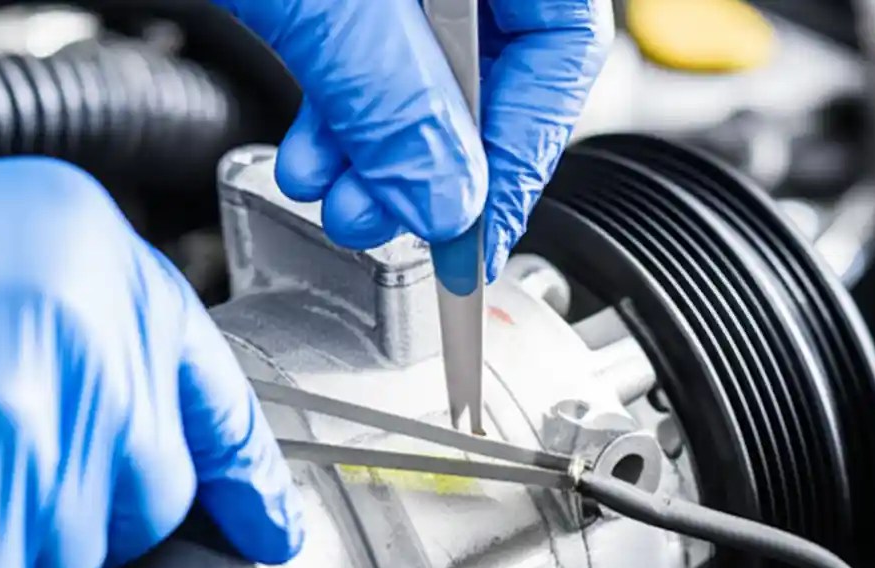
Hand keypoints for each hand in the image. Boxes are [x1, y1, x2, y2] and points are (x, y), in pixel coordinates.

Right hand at [0, 142, 303, 567]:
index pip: (214, 392)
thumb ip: (82, 326)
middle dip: (82, 505)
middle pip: (149, 495)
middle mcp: (85, 344)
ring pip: (71, 556)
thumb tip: (133, 423)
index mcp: (96, 265)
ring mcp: (29, 433)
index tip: (270, 525)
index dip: (247, 472)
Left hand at [220, 0, 612, 281]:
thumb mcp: (325, 3)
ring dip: (381, 149)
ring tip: (336, 197)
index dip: (519, 157)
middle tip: (388, 221)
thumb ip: (391, 98)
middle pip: (500, 69)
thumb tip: (444, 203)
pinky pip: (377, 46)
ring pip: (431, 68)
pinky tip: (312, 152)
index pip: (562, 51)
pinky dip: (346, 109)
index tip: (472, 237)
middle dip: (433, 165)